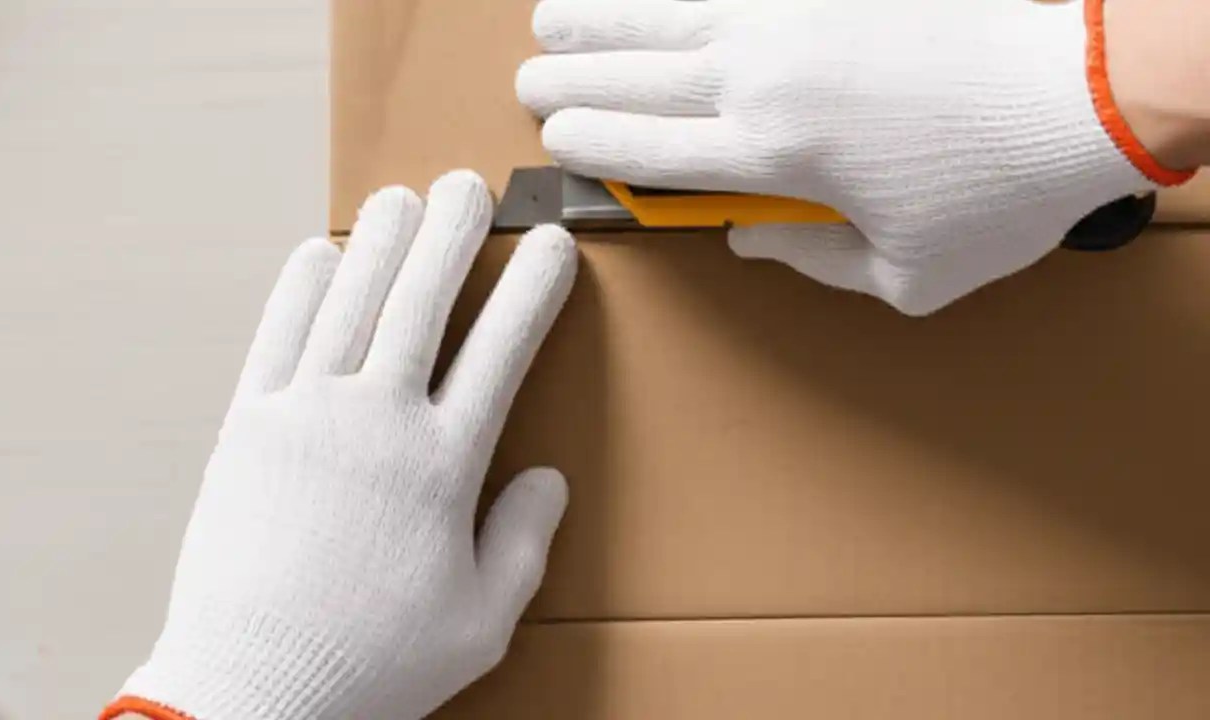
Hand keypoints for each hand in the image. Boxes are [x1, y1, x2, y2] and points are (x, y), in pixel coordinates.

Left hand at [102, 171, 577, 719]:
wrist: (253, 689)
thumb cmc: (373, 662)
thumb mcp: (482, 621)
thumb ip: (523, 542)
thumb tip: (547, 480)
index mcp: (442, 466)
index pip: (502, 351)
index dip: (532, 289)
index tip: (549, 246)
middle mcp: (375, 422)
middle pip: (423, 301)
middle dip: (454, 234)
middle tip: (471, 187)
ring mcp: (305, 416)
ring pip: (352, 302)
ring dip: (383, 241)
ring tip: (406, 197)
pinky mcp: (249, 427)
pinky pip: (277, 336)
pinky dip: (300, 287)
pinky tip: (320, 251)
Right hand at [517, 0, 1192, 314]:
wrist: (1079, 93)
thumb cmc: (998, 191)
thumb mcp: (903, 275)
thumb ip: (811, 261)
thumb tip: (750, 235)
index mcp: (772, 153)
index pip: (648, 149)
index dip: (591, 146)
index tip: (556, 140)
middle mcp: (765, 75)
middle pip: (637, 76)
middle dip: (572, 81)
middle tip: (530, 82)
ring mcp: (794, 15)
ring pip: (666, 14)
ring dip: (600, 19)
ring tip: (552, 18)